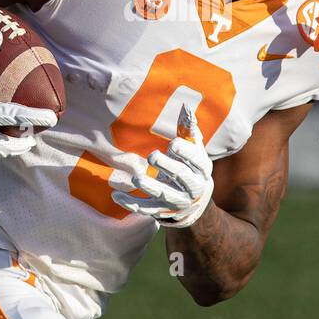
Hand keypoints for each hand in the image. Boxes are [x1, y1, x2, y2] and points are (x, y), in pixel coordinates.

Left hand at [114, 105, 213, 227]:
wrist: (195, 200)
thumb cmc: (191, 165)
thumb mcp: (194, 148)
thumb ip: (188, 129)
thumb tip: (186, 107)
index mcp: (202, 168)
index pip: (197, 160)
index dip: (186, 152)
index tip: (172, 143)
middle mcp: (193, 187)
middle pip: (182, 177)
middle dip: (167, 167)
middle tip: (152, 156)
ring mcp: (178, 201)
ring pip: (164, 195)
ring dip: (150, 187)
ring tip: (137, 178)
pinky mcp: (162, 211)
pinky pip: (146, 209)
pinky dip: (131, 204)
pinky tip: (116, 195)